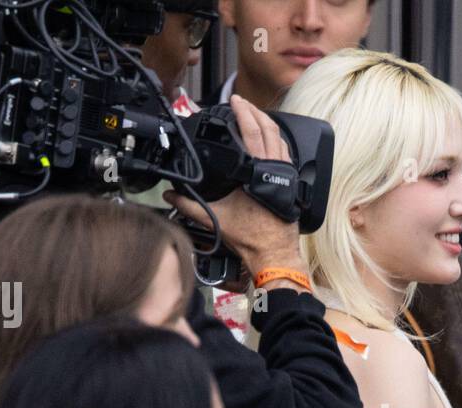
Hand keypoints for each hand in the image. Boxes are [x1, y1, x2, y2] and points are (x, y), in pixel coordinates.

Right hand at [163, 95, 307, 286]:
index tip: (234, 100)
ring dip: (268, 122)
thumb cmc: (251, 237)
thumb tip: (170, 196)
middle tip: (242, 101)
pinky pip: (286, 153)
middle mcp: (275, 169)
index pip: (252, 131)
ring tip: (255, 113)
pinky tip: (271, 138)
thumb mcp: (215, 219)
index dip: (243, 112)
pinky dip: (277, 140)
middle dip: (255, 111)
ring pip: (280, 139)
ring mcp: (286, 174)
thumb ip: (189, 205)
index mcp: (258, 171)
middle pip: (268, 129)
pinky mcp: (291, 183)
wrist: (274, 253)